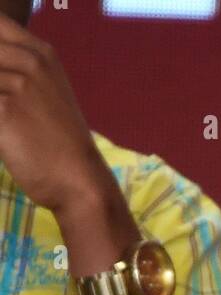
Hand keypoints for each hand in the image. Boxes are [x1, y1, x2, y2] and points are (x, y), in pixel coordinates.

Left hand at [0, 18, 108, 215]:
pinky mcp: (3, 108)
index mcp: (41, 53)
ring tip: (8, 124)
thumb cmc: (61, 146)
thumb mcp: (45, 97)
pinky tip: (5, 136)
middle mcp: (30, 61)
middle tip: (7, 109)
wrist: (80, 183)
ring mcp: (18, 83)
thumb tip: (0, 82)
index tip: (3, 85)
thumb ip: (16, 73)